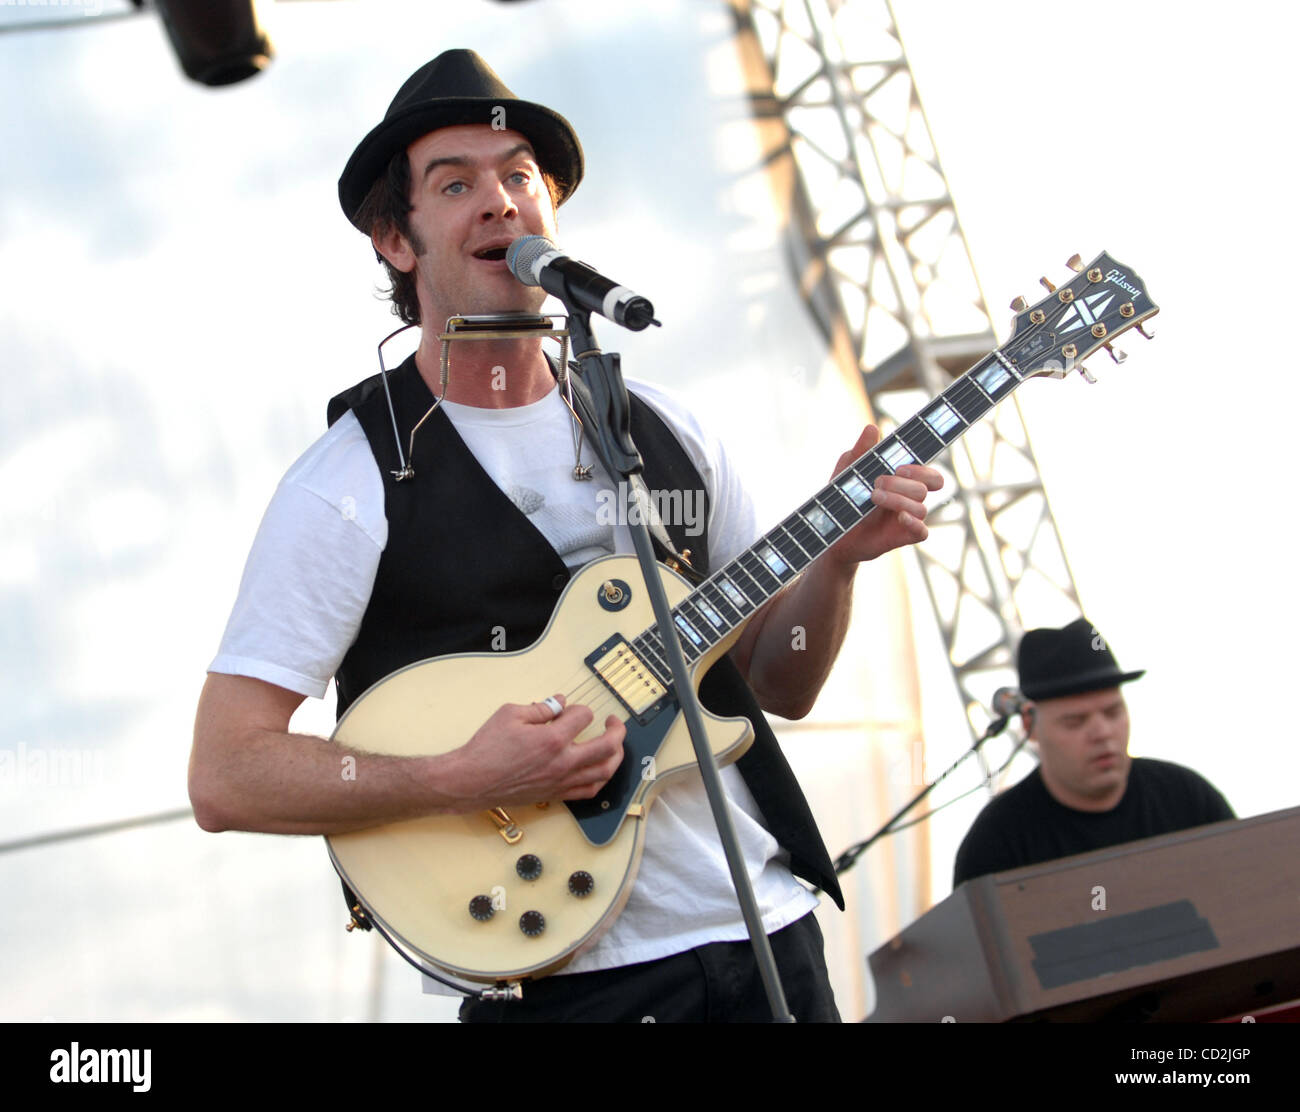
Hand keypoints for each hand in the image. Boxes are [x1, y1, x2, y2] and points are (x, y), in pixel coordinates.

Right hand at [444, 695, 625, 810]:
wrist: (471, 781)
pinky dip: (600, 779)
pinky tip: (599, 770)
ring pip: (604, 772)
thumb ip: (540, 708)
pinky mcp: (556, 795)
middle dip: (617, 731)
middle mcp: (562, 762)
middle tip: (614, 722)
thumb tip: (560, 702)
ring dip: (615, 757)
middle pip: (608, 747)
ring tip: (614, 746)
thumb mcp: (510, 714)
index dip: (579, 708)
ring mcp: (561, 781)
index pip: (583, 716)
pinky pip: (589, 791)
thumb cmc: (487, 749)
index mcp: (552, 739)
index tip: (570, 708)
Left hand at [826, 425, 942, 566]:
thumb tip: (872, 428)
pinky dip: (914, 523)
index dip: (922, 468)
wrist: (833, 529)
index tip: (900, 467)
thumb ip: (861, 451)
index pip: (928, 472)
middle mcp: (912, 497)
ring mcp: (910, 517)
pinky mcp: (905, 536)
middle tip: (879, 481)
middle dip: (906, 481)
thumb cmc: (846, 497)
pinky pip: (922, 531)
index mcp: (905, 480)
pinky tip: (900, 516)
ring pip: (921, 506)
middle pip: (928, 485)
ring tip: (873, 497)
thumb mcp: (848, 471)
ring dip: (898, 499)